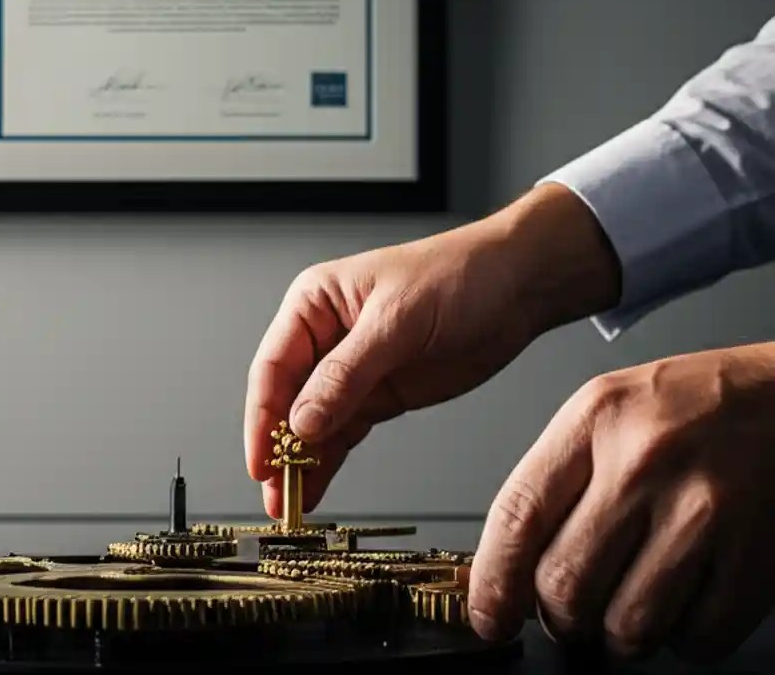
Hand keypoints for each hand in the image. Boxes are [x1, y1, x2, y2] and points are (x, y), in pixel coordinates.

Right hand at [244, 183, 620, 516]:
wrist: (518, 285)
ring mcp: (351, 370)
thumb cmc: (459, 275)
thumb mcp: (397, 322)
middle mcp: (324, 337)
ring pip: (312, 424)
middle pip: (286, 401)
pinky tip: (315, 487)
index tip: (261, 459)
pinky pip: (343, 433)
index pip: (273, 367)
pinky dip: (328, 461)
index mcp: (314, 304)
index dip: (262, 417)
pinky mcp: (379, 395)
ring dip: (299, 463)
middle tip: (275, 493)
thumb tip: (302, 422)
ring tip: (290, 504)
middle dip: (277, 448)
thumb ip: (345, 375)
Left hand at [469, 343, 774, 662]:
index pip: (518, 516)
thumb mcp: (611, 410)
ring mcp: (705, 511)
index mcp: (597, 419)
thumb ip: (558, 477)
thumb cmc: (701, 405)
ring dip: (619, 636)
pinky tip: (684, 602)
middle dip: (558, 617)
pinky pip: (697, 637)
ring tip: (628, 607)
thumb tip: (508, 563)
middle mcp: (645, 462)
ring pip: (628, 624)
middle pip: (565, 583)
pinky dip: (683, 639)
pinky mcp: (756, 556)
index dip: (492, 583)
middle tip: (568, 613)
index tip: (489, 616)